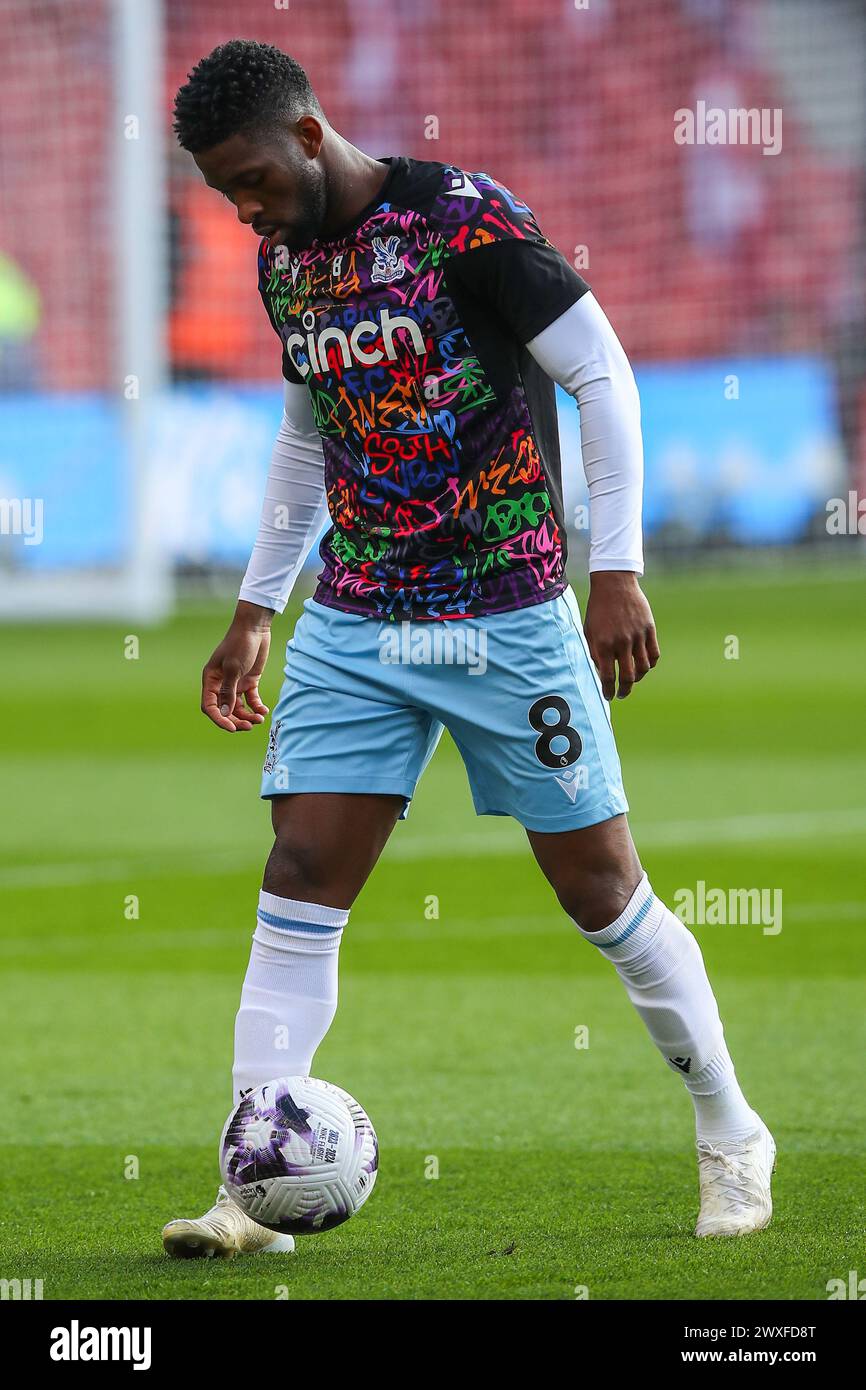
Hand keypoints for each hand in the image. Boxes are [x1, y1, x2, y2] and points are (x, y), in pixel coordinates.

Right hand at [201, 601, 273, 731]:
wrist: (254, 628)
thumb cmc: (239, 644)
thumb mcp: (233, 668)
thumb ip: (229, 692)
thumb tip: (225, 714)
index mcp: (211, 680)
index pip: (210, 706)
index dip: (219, 719)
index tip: (232, 728)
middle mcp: (221, 684)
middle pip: (225, 710)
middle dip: (237, 720)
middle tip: (250, 726)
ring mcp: (235, 683)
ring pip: (239, 708)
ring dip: (248, 716)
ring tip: (260, 718)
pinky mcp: (249, 681)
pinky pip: (251, 700)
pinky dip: (256, 707)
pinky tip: (264, 710)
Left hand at [583, 571, 659, 700]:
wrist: (614, 584)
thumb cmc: (597, 608)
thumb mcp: (589, 631)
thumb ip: (594, 652)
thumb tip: (602, 672)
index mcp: (604, 644)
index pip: (608, 677)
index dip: (608, 690)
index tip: (609, 696)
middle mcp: (622, 642)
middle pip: (628, 677)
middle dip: (625, 690)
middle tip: (622, 694)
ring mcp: (638, 636)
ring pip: (644, 668)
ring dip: (638, 678)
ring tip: (632, 679)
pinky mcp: (649, 629)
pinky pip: (654, 654)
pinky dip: (650, 664)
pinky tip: (643, 666)